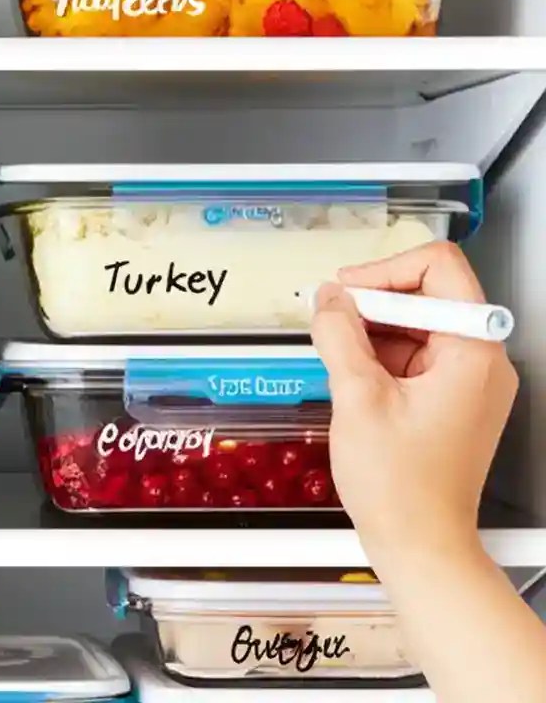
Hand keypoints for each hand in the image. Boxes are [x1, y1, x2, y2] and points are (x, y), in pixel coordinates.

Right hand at [309, 242, 518, 554]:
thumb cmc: (402, 486)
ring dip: (373, 334)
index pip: (439, 268)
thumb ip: (340, 335)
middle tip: (332, 322)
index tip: (345, 293)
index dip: (384, 272)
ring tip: (339, 361)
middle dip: (374, 304)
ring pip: (418, 327)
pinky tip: (353, 383)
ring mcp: (470, 383)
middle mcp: (482, 362)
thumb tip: (328, 299)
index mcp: (472, 351)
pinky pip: (417, 358)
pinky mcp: (454, 402)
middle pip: (429, 295)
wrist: (420, 542)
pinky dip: (381, 360)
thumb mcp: (357, 397)